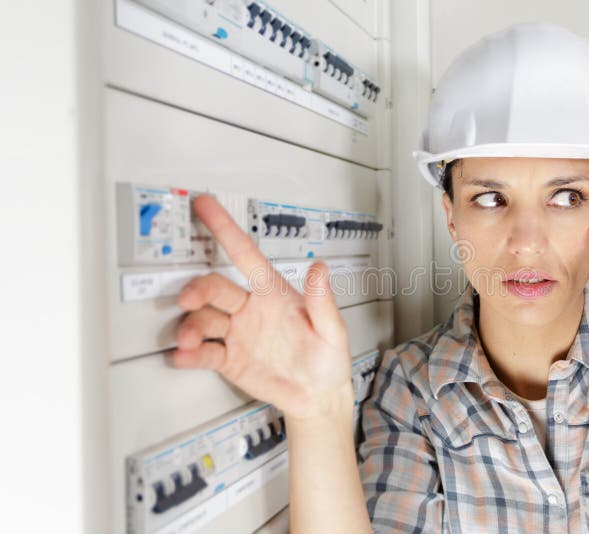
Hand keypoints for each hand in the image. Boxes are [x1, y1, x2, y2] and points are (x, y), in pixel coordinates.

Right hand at [172, 195, 352, 419]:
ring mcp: (238, 333)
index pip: (246, 254)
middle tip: (188, 299)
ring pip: (204, 319)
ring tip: (189, 342)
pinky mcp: (229, 359)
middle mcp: (251, 309)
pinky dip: (190, 354)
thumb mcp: (333, 331)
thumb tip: (320, 268)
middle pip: (216, 287)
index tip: (205, 205)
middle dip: (198, 289)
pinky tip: (183, 357)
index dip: (226, 228)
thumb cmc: (329, 360)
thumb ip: (323, 301)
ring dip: (191, 327)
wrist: (318, 397)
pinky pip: (204, 352)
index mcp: (274, 294)